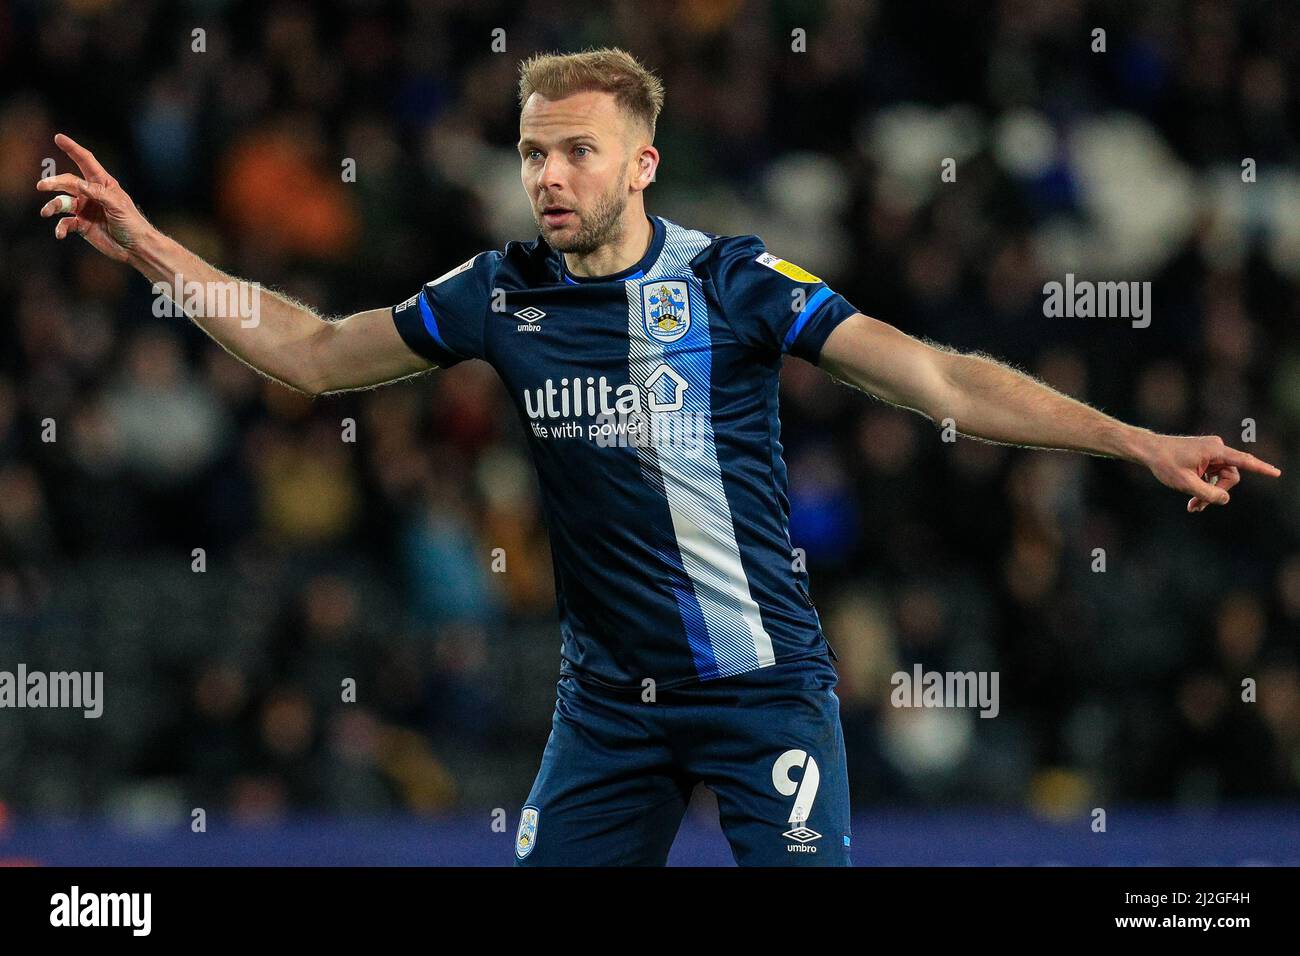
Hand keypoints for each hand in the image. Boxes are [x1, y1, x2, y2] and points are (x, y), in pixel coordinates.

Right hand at [35, 133, 150, 262]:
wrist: (135, 247)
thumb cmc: (132, 223)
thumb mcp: (118, 205)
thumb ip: (98, 193)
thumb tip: (78, 184)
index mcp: (102, 184)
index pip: (85, 161)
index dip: (72, 149)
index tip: (59, 137)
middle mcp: (90, 194)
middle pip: (67, 182)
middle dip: (54, 183)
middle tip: (42, 186)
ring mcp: (85, 209)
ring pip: (62, 203)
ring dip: (52, 206)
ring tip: (46, 212)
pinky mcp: (81, 225)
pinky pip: (65, 223)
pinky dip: (60, 228)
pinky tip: (60, 234)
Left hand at [1140, 433, 1281, 512]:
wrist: (1149, 451)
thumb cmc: (1165, 464)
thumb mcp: (1186, 483)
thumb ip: (1208, 493)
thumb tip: (1226, 499)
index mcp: (1215, 450)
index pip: (1243, 461)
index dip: (1261, 469)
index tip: (1277, 473)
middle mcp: (1217, 448)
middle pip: (1229, 477)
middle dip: (1216, 493)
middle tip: (1197, 507)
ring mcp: (1211, 452)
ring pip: (1220, 478)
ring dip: (1208, 492)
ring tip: (1193, 506)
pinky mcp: (1205, 456)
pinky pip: (1212, 475)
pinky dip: (1204, 486)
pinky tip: (1192, 498)